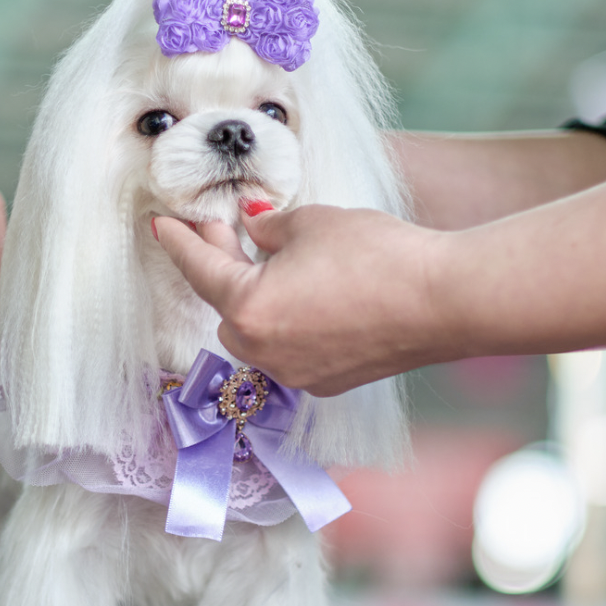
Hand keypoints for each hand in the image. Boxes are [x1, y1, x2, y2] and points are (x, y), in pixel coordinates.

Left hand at [153, 205, 438, 395]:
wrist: (445, 301)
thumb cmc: (378, 256)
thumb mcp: (312, 223)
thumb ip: (269, 226)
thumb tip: (252, 227)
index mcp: (247, 310)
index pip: (200, 269)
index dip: (179, 242)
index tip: (160, 226)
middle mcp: (264, 352)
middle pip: (226, 308)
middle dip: (225, 267)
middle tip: (229, 227)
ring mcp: (297, 374)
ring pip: (257, 333)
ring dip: (258, 298)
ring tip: (277, 260)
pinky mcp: (329, 382)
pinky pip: (290, 349)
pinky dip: (290, 321)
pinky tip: (311, 293)